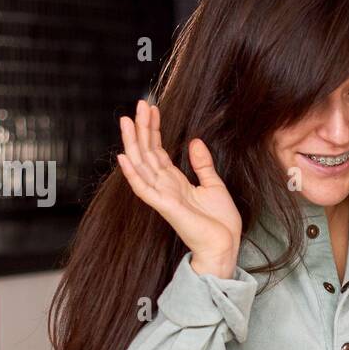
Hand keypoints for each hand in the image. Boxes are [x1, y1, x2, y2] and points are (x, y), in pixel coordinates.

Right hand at [116, 99, 241, 277]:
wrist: (225, 245)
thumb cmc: (219, 222)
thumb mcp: (213, 185)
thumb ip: (202, 164)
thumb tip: (194, 141)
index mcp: (174, 181)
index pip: (158, 150)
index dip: (153, 129)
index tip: (152, 107)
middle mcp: (164, 186)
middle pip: (147, 152)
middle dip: (142, 128)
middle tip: (139, 103)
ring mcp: (162, 196)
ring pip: (141, 165)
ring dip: (133, 143)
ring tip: (126, 120)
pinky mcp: (165, 207)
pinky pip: (144, 189)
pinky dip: (133, 174)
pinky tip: (124, 157)